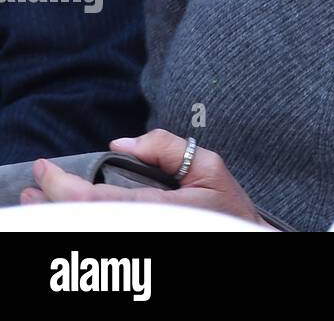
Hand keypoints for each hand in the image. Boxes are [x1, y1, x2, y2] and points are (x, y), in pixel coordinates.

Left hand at [20, 129, 273, 227]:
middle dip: (49, 204)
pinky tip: (66, 215)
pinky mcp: (139, 247)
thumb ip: (168, 149)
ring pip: (87, 231)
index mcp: (159, 209)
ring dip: (56, 217)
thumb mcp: (210, 168)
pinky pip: (100, 235)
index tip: (44, 170)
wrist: (245, 241)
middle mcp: (144, 229)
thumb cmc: (229, 211)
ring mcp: (140, 242)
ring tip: (36, 202)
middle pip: (81, 220)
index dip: (62, 186)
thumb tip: (124, 143)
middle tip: (31, 187)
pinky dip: (78, 223)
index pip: (95, 200)